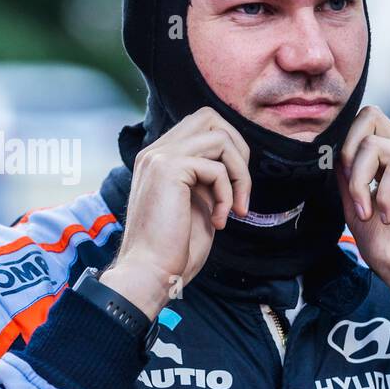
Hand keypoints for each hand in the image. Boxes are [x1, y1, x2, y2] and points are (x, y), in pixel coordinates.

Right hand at [101, 108, 250, 319]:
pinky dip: (228, 194)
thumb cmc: (172, 248)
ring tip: (235, 207)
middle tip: (240, 187)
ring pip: (220, 138)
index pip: (201, 125)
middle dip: (238, 149)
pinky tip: (219, 220)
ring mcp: (159, 157)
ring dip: (240, 174)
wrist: (149, 271)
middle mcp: (155, 151)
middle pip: (210, 117)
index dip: (229, 149)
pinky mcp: (168, 169)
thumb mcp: (196, 203)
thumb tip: (234, 162)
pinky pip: (217, 168)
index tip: (235, 187)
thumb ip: (207, 177)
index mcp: (159, 158)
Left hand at [337, 106, 389, 323]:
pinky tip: (388, 217)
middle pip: (370, 117)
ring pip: (375, 146)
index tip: (342, 179)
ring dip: (360, 184)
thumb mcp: (356, 208)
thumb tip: (333, 148)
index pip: (367, 121)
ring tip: (370, 214)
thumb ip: (347, 177)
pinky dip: (384, 195)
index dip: (345, 140)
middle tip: (353, 193)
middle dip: (348, 155)